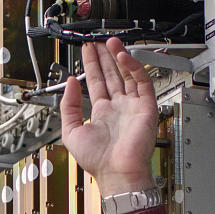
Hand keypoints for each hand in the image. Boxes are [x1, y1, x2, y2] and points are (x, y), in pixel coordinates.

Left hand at [60, 37, 158, 196]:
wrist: (117, 172)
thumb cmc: (97, 160)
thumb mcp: (71, 131)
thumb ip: (68, 106)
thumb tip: (70, 83)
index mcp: (102, 112)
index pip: (97, 82)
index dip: (92, 65)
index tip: (87, 51)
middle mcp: (118, 107)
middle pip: (112, 74)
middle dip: (105, 56)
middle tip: (99, 41)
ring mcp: (132, 105)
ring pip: (127, 74)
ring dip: (119, 56)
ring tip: (110, 42)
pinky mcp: (146, 106)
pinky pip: (142, 81)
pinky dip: (133, 67)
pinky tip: (122, 56)